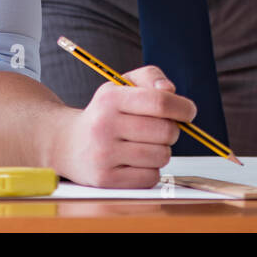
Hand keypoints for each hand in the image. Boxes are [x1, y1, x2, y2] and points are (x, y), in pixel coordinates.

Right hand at [49, 65, 195, 188]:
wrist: (68, 143)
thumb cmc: (104, 113)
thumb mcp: (121, 85)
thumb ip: (150, 77)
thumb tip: (171, 91)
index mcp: (110, 98)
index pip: (159, 102)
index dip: (183, 107)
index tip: (188, 111)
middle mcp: (104, 126)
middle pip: (166, 132)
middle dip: (171, 130)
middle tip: (159, 129)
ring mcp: (104, 154)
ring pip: (161, 156)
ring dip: (161, 151)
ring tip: (144, 145)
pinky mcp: (106, 179)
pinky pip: (150, 177)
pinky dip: (150, 170)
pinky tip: (134, 161)